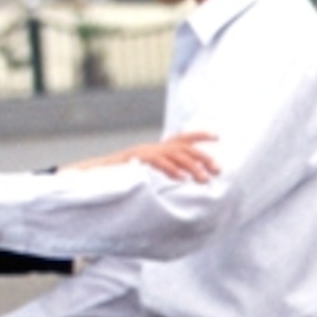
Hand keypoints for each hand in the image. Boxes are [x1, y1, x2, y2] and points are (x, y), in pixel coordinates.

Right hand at [65, 129, 219, 180]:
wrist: (98, 176)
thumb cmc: (126, 178)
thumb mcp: (150, 173)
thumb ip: (167, 172)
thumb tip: (189, 181)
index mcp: (159, 149)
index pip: (183, 138)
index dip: (200, 134)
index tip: (217, 136)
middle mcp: (154, 147)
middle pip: (184, 147)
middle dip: (203, 157)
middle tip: (218, 169)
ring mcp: (146, 152)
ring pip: (174, 155)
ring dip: (192, 167)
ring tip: (204, 179)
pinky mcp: (137, 159)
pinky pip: (157, 162)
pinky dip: (171, 169)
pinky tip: (182, 178)